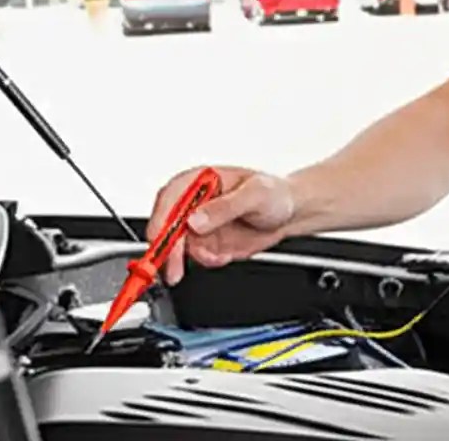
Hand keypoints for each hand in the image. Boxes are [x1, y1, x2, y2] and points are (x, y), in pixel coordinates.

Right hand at [148, 165, 295, 284]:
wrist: (288, 213)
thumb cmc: (273, 194)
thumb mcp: (255, 195)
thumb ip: (225, 207)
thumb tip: (195, 219)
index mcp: (200, 180)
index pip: (170, 198)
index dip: (161, 220)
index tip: (161, 240)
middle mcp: (194, 201)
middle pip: (165, 225)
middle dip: (168, 249)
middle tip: (173, 269)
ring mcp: (198, 224)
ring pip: (177, 246)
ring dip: (192, 257)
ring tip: (217, 256)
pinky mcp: (206, 242)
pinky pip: (196, 257)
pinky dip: (208, 260)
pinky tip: (224, 255)